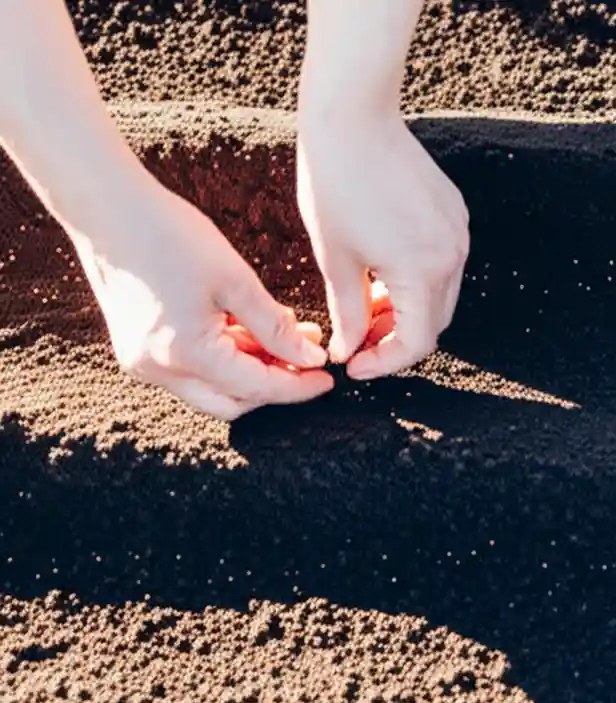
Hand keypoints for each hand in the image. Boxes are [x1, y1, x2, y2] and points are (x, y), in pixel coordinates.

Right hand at [66, 182, 332, 419]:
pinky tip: (253, 329)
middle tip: (309, 359)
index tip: (330, 378)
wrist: (106, 209)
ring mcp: (142, 362)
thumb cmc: (171, 235)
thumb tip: (310, 359)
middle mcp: (158, 369)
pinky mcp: (136, 349)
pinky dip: (224, 358)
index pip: (257, 388)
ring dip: (251, 370)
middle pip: (233, 401)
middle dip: (275, 385)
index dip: (299, 387)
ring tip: (290, 336)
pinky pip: (191, 369)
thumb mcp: (236, 280)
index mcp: (185, 353)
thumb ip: (276, 327)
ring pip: (212, 388)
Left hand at [297, 115, 468, 379]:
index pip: (416, 342)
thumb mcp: (336, 259)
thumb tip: (348, 352)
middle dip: (396, 339)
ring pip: (441, 294)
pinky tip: (382, 271)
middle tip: (356, 342)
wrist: (355, 117)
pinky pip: (443, 262)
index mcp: (424, 272)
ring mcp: (458, 232)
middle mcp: (453, 255)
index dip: (384, 363)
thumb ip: (349, 314)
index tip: (353, 366)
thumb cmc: (336, 185)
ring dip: (407, 310)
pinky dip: (417, 280)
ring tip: (366, 305)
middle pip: (434, 322)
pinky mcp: (454, 212)